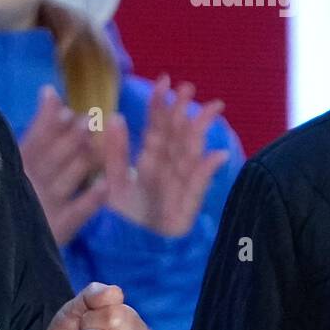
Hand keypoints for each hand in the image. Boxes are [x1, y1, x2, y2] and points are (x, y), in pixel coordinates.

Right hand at [19, 85, 107, 245]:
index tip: (65, 112)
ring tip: (98, 143)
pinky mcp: (59, 228)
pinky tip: (104, 185)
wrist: (5, 248)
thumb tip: (49, 91)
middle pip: (54, 156)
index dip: (49, 124)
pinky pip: (77, 212)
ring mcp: (46, 205)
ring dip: (83, 159)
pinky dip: (90, 199)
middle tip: (89, 121)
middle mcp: (31, 183)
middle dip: (71, 138)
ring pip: (68, 177)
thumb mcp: (24, 158)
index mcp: (18, 165)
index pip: (35, 140)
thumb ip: (39, 127)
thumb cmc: (23, 192)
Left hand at [102, 74, 229, 237]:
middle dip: (183, 111)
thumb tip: (116, 117)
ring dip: (200, 131)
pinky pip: (198, 185)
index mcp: (150, 160)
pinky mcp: (188, 204)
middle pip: (177, 135)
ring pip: (191, 152)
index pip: (157, 127)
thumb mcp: (112, 182)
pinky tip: (217, 155)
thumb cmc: (124, 216)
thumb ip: (114, 153)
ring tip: (211, 108)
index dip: (161, 105)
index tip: (164, 80)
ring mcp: (180, 184)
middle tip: (187, 86)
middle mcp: (168, 168)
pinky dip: (207, 171)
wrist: (132, 249)